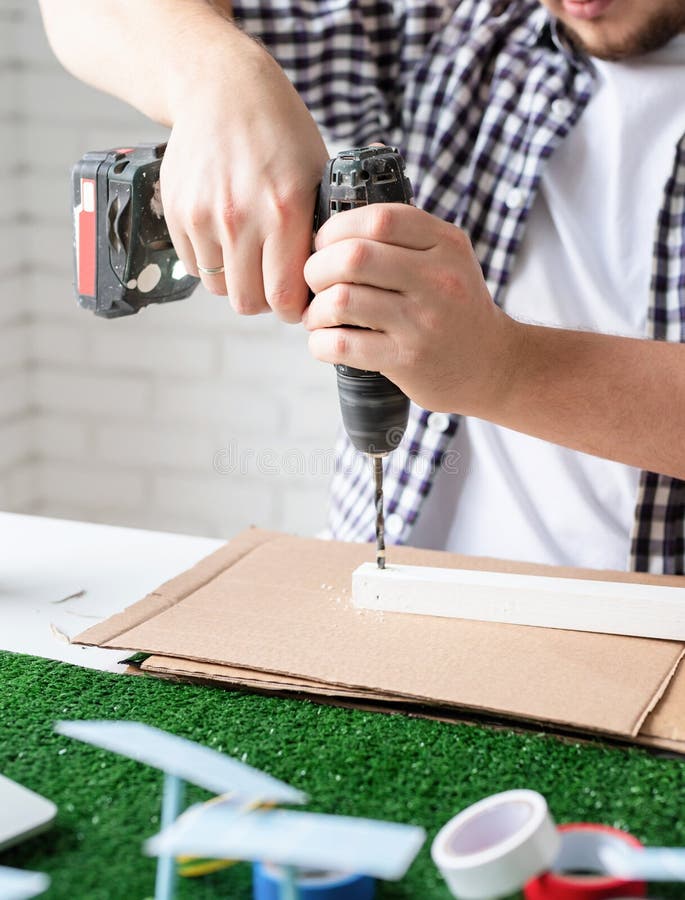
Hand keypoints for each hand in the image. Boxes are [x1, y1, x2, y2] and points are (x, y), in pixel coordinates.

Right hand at [160, 37, 328, 321]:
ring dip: (237, 281)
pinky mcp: (177, 211)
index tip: (298, 303)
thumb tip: (325, 282)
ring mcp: (203, 215)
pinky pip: (195, 265)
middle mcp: (240, 218)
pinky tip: (227, 238)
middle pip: (248, 302)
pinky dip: (212, 262)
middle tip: (274, 285)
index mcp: (284, 211)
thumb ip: (319, 231)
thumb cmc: (281, 132)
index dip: (293, 310)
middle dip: (265, 302)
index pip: (284, 297)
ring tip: (251, 257)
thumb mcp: (318, 175)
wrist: (223, 90)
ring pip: (219, 287)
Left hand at [303, 203, 520, 414]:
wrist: (493, 367)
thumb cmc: (455, 309)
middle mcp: (438, 280)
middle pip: (353, 257)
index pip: (378, 219)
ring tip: (319, 316)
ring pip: (343, 300)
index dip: (337, 229)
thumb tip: (336, 221)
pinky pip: (343, 345)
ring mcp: (423, 322)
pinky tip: (326, 341)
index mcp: (446, 244)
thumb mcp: (449, 259)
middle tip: (316, 282)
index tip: (324, 244)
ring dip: (317, 309)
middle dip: (318, 268)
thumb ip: (406, 237)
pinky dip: (321, 343)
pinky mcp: (407, 360)